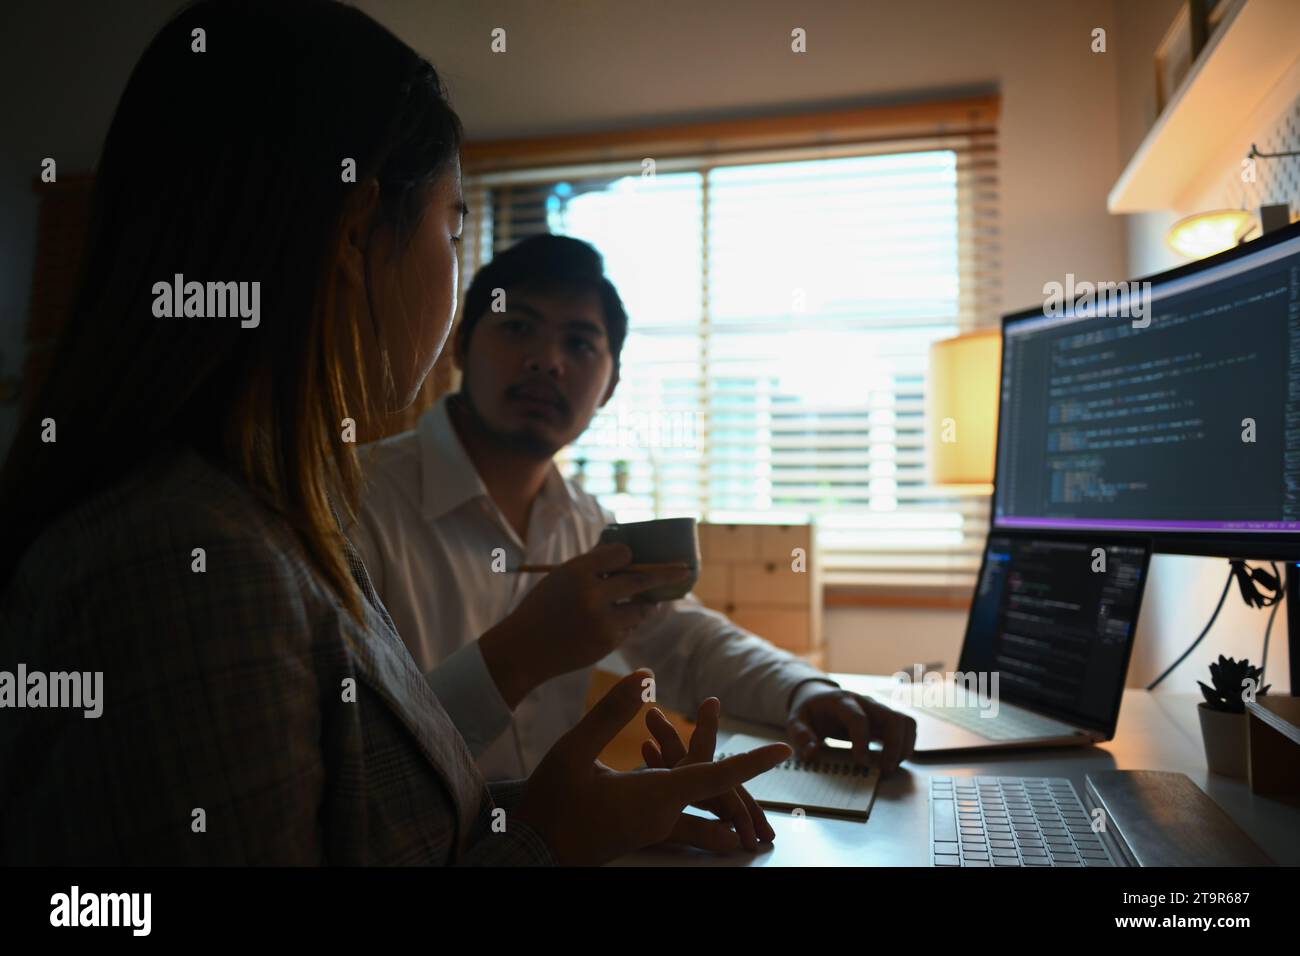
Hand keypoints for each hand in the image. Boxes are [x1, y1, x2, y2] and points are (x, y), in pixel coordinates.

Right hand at [480, 543, 690, 706]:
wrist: (524, 649)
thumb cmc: (542, 607)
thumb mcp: (560, 577)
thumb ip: (591, 565)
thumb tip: (626, 552)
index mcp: (577, 572)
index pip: (620, 553)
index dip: (628, 555)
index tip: (632, 557)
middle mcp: (592, 595)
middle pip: (640, 580)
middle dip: (666, 574)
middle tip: (684, 570)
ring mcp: (602, 622)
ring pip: (640, 607)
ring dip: (644, 603)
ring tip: (639, 600)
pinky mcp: (607, 643)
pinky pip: (628, 627)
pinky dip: (625, 622)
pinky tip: (608, 623)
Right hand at [515, 669, 790, 865]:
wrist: (529, 852)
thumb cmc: (550, 804)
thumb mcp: (574, 751)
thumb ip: (609, 713)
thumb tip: (644, 676)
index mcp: (654, 796)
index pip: (716, 776)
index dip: (752, 762)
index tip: (783, 750)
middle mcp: (662, 815)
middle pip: (713, 787)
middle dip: (724, 752)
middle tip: (715, 705)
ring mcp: (654, 827)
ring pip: (698, 799)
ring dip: (706, 770)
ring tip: (699, 730)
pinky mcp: (641, 830)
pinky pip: (678, 805)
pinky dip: (680, 777)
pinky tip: (652, 749)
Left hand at [787, 687, 916, 773]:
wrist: (819, 698)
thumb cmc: (810, 712)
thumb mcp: (796, 721)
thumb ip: (801, 736)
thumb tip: (812, 753)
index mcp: (841, 702)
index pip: (859, 718)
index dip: (863, 741)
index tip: (862, 762)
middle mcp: (865, 702)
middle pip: (891, 718)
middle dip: (893, 746)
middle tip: (885, 769)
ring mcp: (878, 709)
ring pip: (905, 721)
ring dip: (904, 746)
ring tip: (890, 766)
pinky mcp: (886, 718)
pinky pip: (907, 727)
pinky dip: (907, 744)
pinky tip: (893, 759)